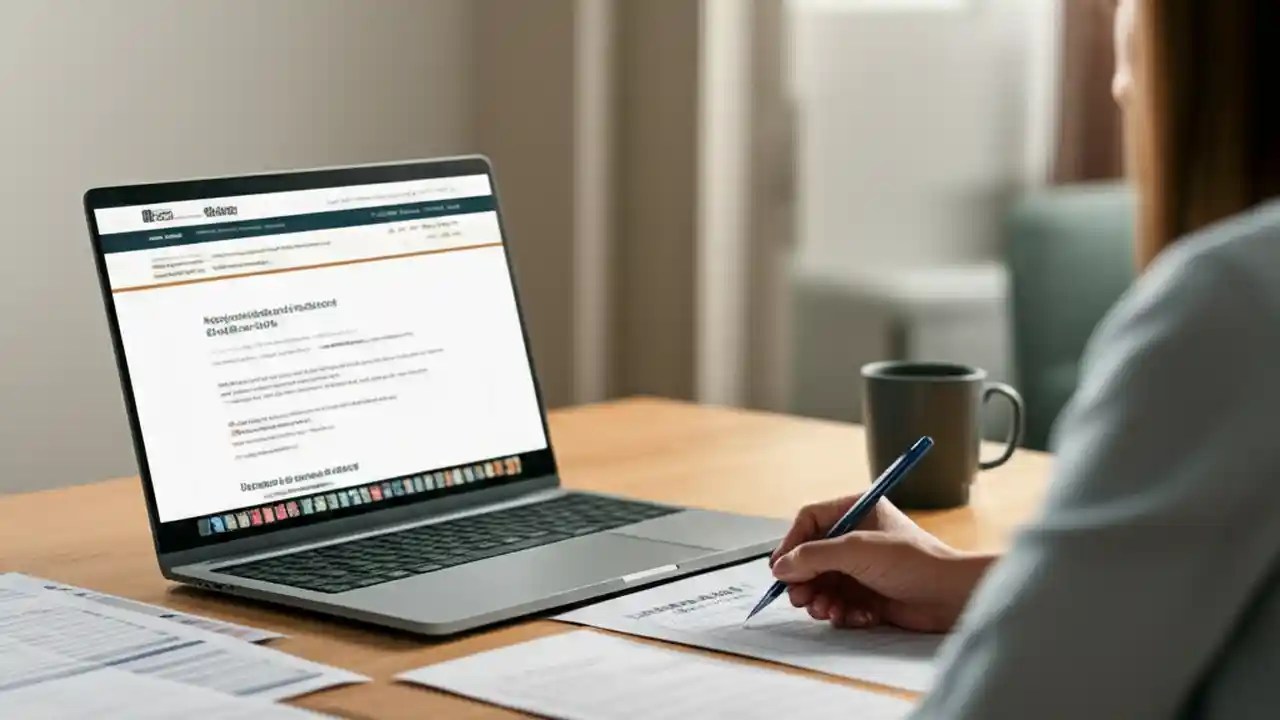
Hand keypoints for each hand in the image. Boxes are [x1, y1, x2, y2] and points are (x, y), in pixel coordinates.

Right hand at [769, 495, 992, 632]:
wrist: (951, 596)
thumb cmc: (914, 562)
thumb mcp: (856, 550)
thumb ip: (813, 555)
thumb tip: (780, 566)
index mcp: (856, 511)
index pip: (809, 521)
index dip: (791, 544)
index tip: (780, 569)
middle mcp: (856, 536)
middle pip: (810, 556)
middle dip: (804, 580)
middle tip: (801, 598)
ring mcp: (862, 567)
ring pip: (822, 583)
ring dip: (821, 600)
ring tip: (828, 610)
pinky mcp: (868, 594)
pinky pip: (839, 603)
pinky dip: (840, 612)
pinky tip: (854, 617)